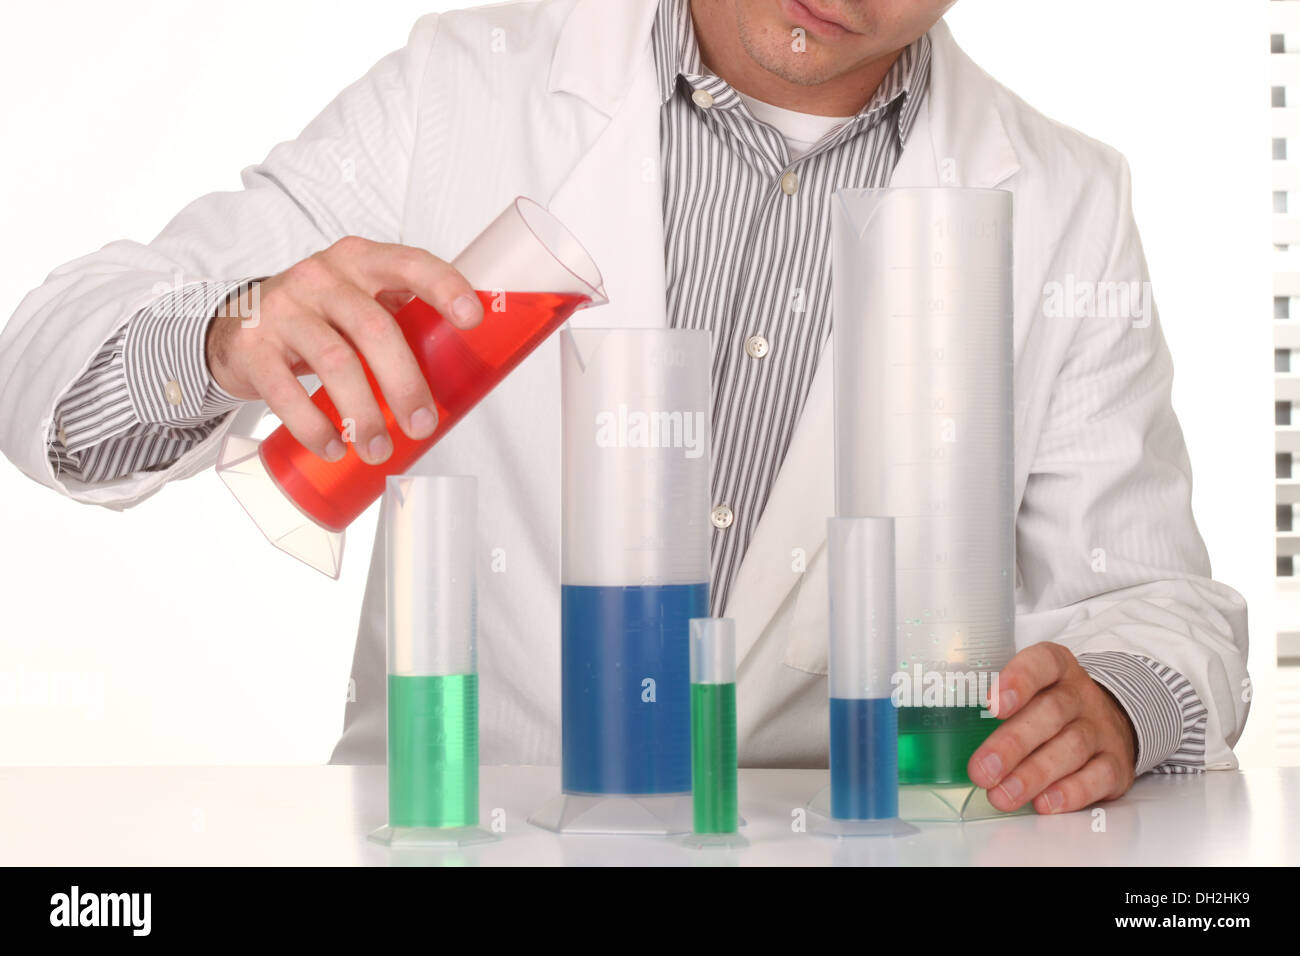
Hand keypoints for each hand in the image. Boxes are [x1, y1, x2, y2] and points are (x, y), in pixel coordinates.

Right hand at [205, 236, 483, 463]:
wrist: (238, 327)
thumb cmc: (321, 319)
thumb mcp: (359, 304)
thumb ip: (402, 322)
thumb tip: (465, 379)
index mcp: (361, 262)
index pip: (410, 264)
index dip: (444, 287)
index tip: (472, 319)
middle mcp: (322, 277)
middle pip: (375, 328)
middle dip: (405, 383)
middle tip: (422, 425)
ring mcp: (284, 309)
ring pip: (335, 362)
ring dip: (364, 414)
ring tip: (380, 450)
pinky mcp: (253, 346)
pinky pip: (287, 392)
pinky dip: (314, 427)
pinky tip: (335, 447)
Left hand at [967, 642, 1137, 813]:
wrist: (1111, 722)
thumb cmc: (1052, 707)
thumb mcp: (1030, 692)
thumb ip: (999, 707)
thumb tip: (951, 740)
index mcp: (1057, 668)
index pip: (1042, 662)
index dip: (1018, 681)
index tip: (992, 704)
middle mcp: (1081, 695)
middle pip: (1050, 714)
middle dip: (1012, 744)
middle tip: (982, 770)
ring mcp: (1102, 729)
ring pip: (1071, 748)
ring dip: (1033, 775)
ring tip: (1002, 795)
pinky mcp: (1116, 763)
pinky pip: (1098, 777)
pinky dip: (1070, 793)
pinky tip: (1044, 803)